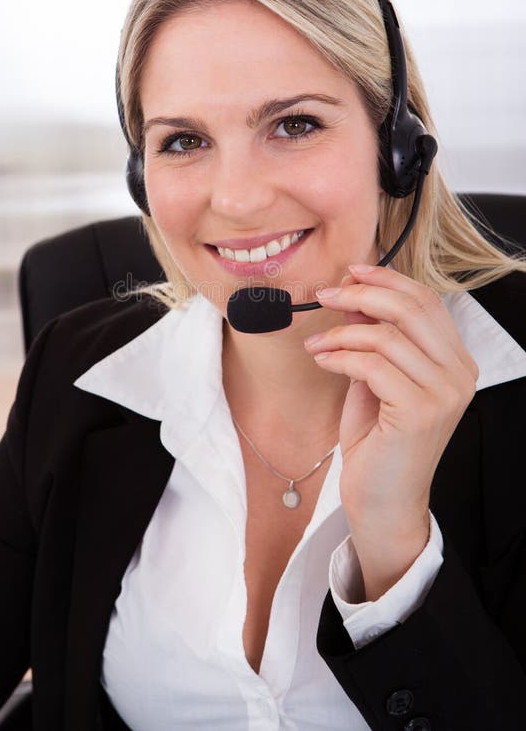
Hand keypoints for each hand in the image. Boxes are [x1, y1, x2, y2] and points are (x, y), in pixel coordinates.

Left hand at [304, 264, 478, 597]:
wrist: (383, 503)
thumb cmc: (378, 443)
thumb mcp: (376, 380)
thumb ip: (373, 340)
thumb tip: (352, 294)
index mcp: (456, 363)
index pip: (427, 302)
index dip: (387, 280)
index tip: (350, 271)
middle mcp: (459, 375)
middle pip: (412, 308)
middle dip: (362, 293)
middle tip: (325, 295)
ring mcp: (444, 394)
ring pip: (387, 335)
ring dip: (341, 332)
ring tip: (316, 344)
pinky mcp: (420, 412)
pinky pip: (372, 364)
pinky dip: (340, 356)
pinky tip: (322, 361)